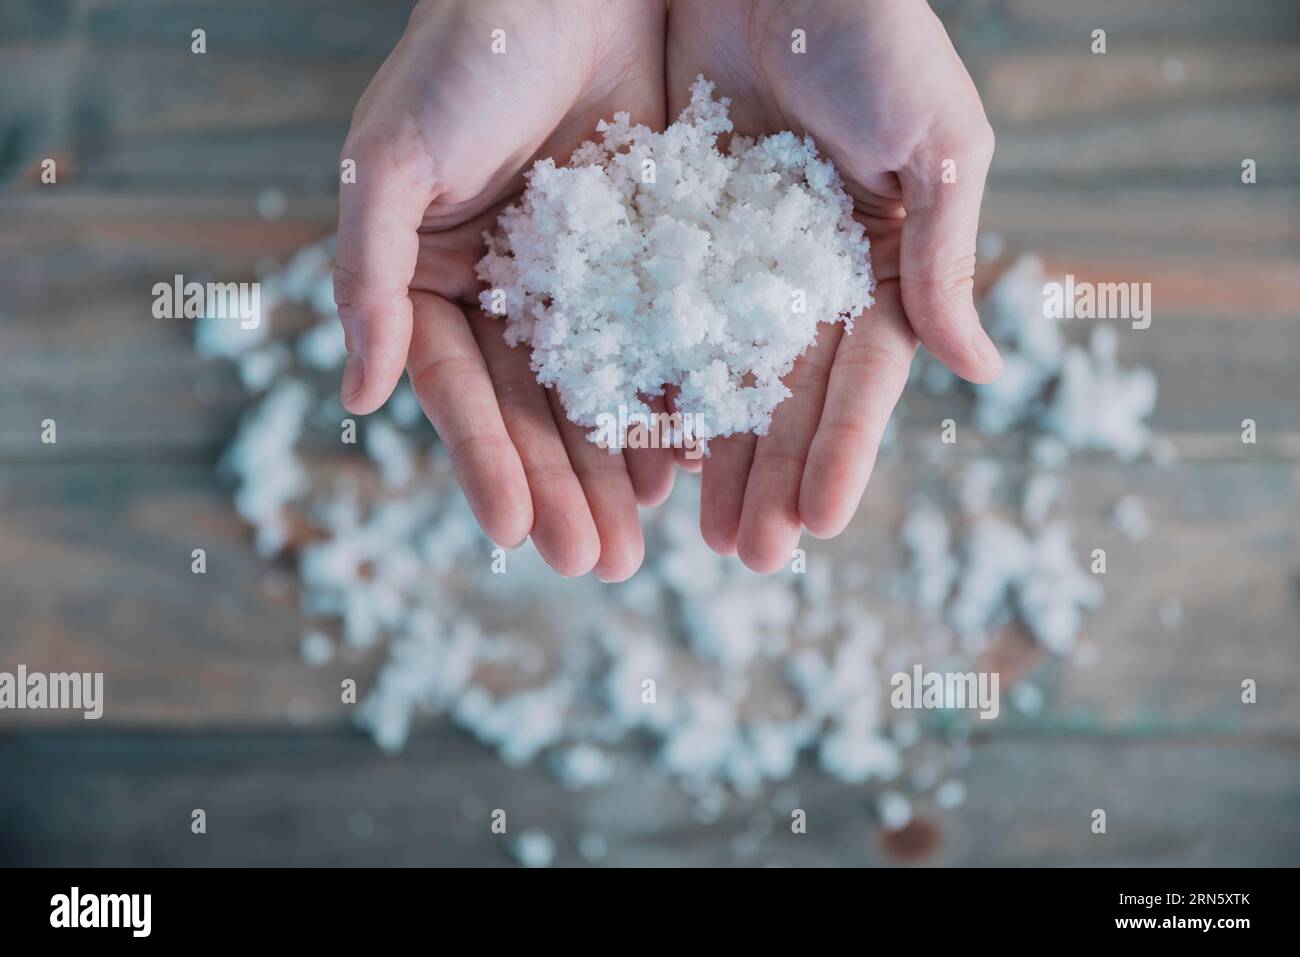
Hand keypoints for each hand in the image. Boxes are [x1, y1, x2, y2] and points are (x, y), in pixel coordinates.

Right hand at [335, 0, 671, 579]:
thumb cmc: (466, 53)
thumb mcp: (392, 160)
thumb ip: (367, 277)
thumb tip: (357, 397)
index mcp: (437, 278)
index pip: (461, 391)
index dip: (484, 462)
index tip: (512, 534)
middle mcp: (508, 292)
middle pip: (535, 410)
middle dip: (564, 489)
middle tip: (597, 563)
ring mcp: (582, 280)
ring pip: (601, 391)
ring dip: (619, 468)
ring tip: (644, 541)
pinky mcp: (650, 255)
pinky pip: (663, 341)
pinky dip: (674, 401)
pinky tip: (695, 460)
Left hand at [667, 0, 1000, 571]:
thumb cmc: (872, 29)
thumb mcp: (933, 142)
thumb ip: (941, 257)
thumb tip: (981, 372)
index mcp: (870, 262)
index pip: (856, 378)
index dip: (839, 451)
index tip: (817, 525)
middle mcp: (794, 274)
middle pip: (778, 395)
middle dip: (765, 477)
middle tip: (744, 557)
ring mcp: (723, 255)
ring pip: (709, 374)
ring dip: (701, 455)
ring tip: (685, 532)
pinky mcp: (656, 225)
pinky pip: (642, 315)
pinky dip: (636, 379)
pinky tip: (625, 445)